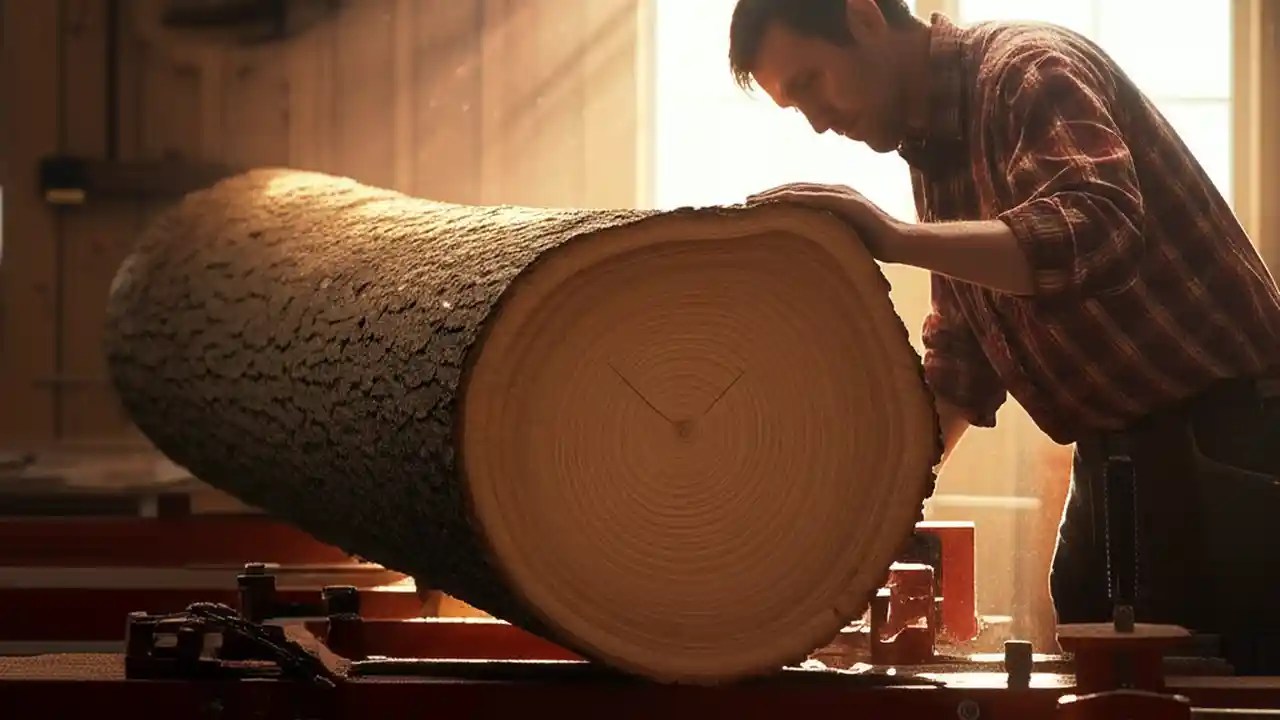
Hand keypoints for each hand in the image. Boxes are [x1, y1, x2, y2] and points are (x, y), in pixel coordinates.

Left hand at [745, 182, 906, 260]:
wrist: (901, 244)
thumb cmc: (873, 247)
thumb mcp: (842, 239)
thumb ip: (825, 235)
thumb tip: (802, 247)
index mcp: (834, 199)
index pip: (798, 194)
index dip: (775, 197)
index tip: (752, 205)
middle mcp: (837, 192)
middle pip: (796, 188)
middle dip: (769, 194)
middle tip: (743, 202)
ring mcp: (843, 195)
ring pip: (803, 190)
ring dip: (777, 194)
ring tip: (754, 202)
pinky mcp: (849, 203)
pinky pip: (818, 198)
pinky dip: (797, 199)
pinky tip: (779, 203)